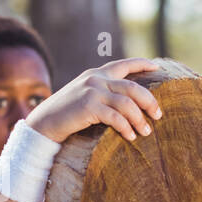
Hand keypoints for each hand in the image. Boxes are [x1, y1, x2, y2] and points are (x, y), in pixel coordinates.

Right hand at [24, 58, 162, 143]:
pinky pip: (116, 118)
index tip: (157, 68)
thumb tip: (125, 102)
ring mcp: (92, 92)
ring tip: (146, 131)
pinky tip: (130, 136)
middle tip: (159, 114)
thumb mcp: (83, 95)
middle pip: (133, 87)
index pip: (124, 64)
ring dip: (140, 119)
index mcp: (96, 74)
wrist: (43, 122)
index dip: (142, 64)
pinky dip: (126, 127)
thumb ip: (100, 92)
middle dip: (149, 101)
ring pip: (127, 104)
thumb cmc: (65, 114)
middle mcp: (96, 79)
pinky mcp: (88, 107)